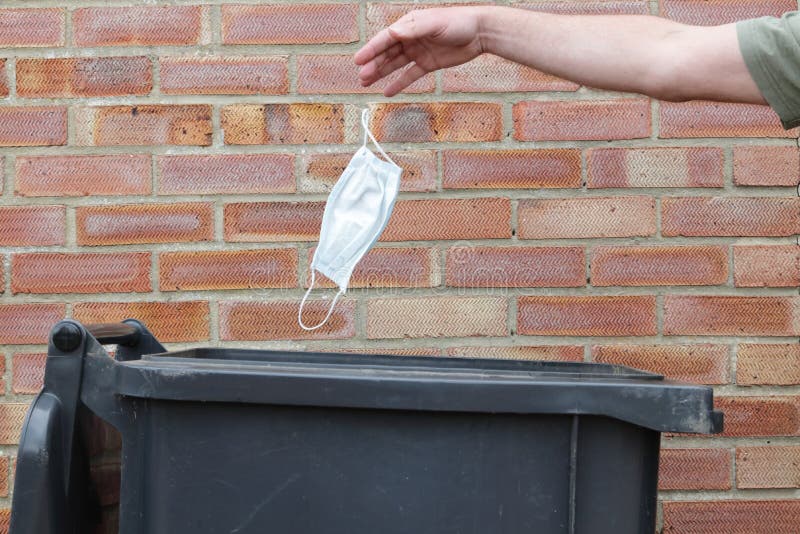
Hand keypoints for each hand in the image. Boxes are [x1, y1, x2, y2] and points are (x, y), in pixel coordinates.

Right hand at [354, 7, 485, 96]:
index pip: (385, 39)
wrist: (480, 33)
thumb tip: (393, 32)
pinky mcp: (428, 64)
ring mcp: (419, 52)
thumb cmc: (458, 23)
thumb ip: (413, 29)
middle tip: (361, 77)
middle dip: (373, 64)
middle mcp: (411, 38)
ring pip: (395, 64)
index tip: (358, 60)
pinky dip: (399, 83)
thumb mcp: (434, 24)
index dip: (371, 50)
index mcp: (409, 25)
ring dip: (381, 73)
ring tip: (366, 83)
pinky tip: (388, 92)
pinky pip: (410, 75)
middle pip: (387, 53)